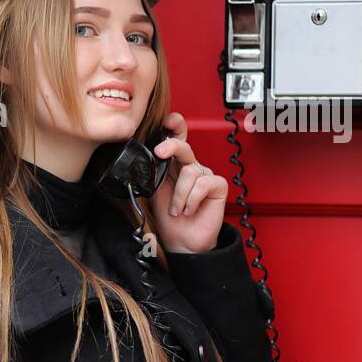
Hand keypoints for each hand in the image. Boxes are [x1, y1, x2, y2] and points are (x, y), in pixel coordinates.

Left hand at [149, 112, 226, 254]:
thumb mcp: (155, 191)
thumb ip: (153, 172)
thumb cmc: (169, 217)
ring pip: (190, 172)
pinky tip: (190, 209)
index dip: (175, 126)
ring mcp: (205, 176)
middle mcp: (190, 167)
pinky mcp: (218, 186)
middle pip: (184, 147)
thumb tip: (143, 159)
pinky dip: (192, 199)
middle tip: (160, 153)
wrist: (182, 240)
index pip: (177, 139)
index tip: (167, 120)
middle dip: (171, 146)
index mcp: (174, 165)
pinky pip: (203, 184)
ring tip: (178, 210)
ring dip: (179, 196)